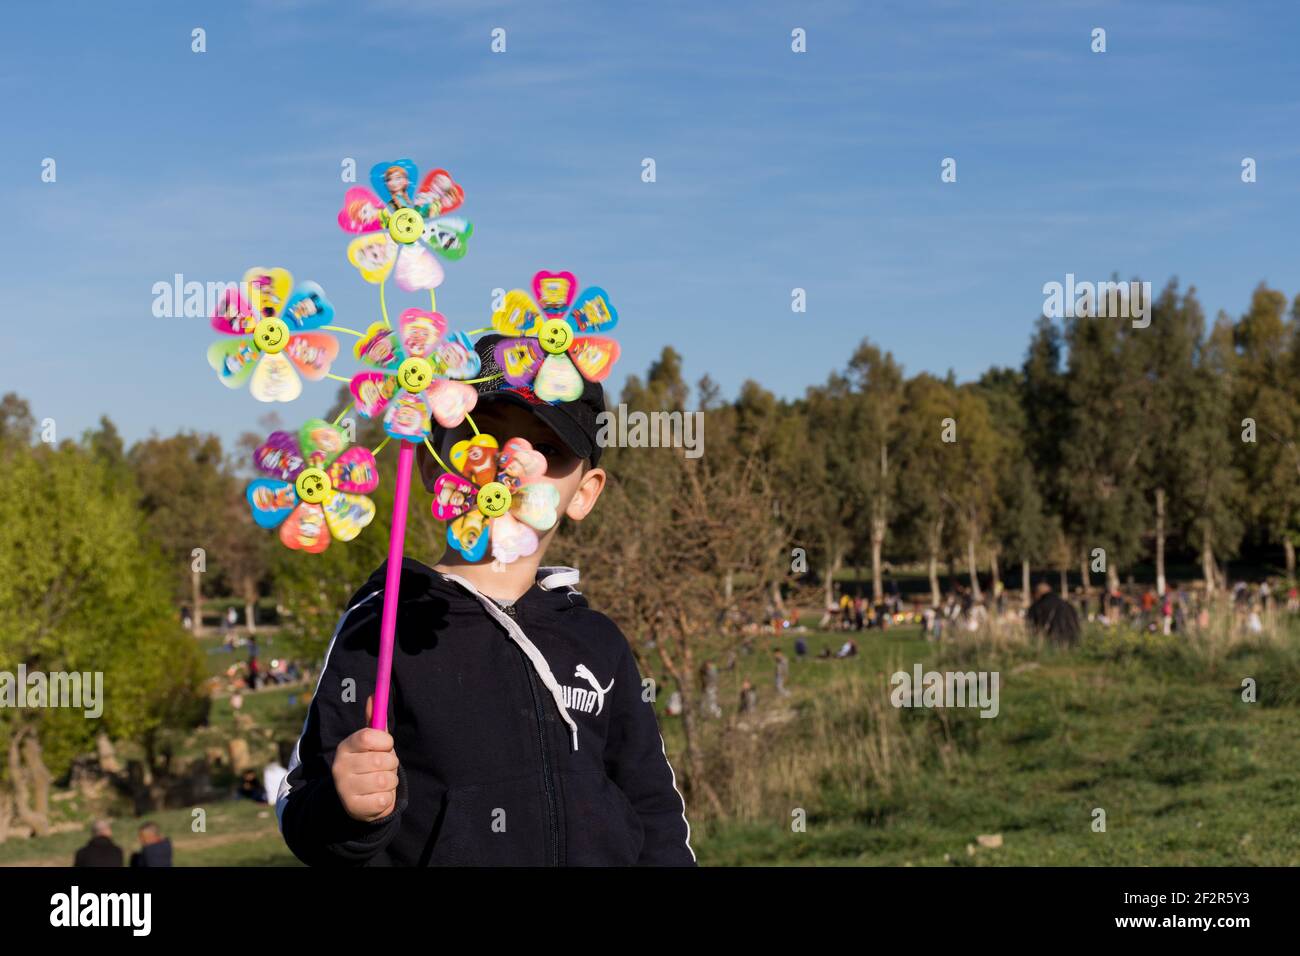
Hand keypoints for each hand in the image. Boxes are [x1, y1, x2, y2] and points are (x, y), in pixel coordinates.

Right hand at [332, 696, 399, 821]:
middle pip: (382, 760)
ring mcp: (344, 788)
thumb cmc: (369, 765)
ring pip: (385, 780)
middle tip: (383, 768)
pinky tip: (377, 797)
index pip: (369, 736)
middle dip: (391, 764)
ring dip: (390, 782)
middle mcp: (340, 767)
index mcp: (346, 747)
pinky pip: (384, 800)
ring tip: (380, 783)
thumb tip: (374, 694)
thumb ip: (374, 721)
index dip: (385, 742)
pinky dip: (386, 799)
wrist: (357, 800)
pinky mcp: (353, 808)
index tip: (386, 746)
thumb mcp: (371, 744)